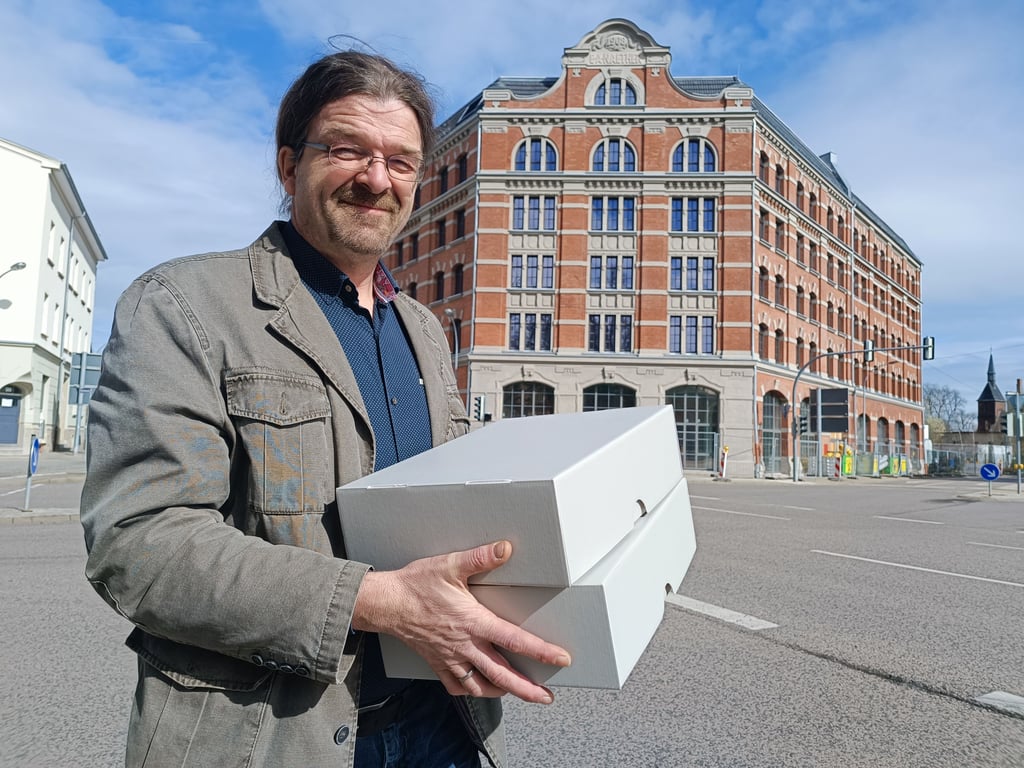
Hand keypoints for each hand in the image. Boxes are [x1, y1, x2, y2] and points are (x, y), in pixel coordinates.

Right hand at [352, 540, 570, 702]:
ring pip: (481, 685)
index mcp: (473, 622)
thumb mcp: (450, 565)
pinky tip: (481, 688)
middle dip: (527, 688)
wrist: (385, 603)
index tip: (560, 659)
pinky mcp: (437, 663)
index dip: (540, 651)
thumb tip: (505, 548)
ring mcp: (450, 658)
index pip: (514, 640)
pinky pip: (458, 686)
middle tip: (546, 697)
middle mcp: (464, 645)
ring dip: (503, 692)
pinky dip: (473, 691)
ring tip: (519, 694)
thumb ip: (480, 558)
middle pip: (502, 675)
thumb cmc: (416, 584)